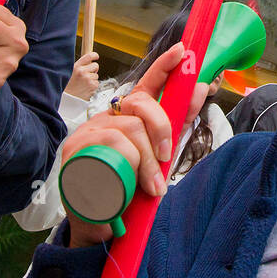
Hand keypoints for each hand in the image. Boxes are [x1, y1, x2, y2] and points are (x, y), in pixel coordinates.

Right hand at [62, 42, 209, 248]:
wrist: (99, 225)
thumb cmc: (128, 189)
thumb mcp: (157, 157)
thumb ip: (176, 126)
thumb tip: (201, 88)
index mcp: (124, 119)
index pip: (145, 87)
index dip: (164, 67)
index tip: (183, 52)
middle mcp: (104, 120)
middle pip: (139, 103)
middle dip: (161, 127)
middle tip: (166, 156)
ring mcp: (87, 133)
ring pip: (130, 129)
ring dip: (147, 160)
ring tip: (151, 187)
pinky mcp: (75, 151)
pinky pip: (113, 147)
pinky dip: (129, 166)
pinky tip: (128, 186)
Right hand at [65, 51, 99, 99]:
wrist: (67, 99)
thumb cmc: (67, 87)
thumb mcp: (69, 72)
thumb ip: (78, 66)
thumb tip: (88, 62)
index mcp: (76, 66)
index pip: (89, 56)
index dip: (94, 55)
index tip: (96, 56)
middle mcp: (82, 72)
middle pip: (96, 65)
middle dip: (93, 69)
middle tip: (87, 74)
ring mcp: (88, 79)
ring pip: (96, 75)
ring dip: (92, 78)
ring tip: (83, 83)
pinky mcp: (93, 86)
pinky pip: (97, 83)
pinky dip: (93, 85)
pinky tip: (86, 87)